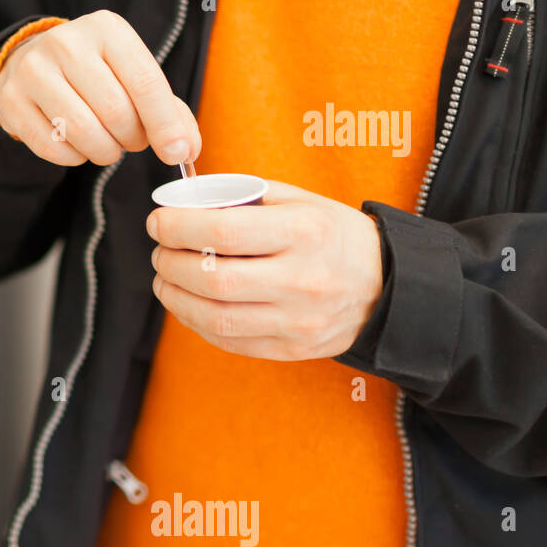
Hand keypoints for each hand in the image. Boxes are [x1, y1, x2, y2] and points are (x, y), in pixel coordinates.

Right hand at [0, 9, 200, 167]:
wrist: (31, 63)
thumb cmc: (94, 73)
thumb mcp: (132, 75)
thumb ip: (168, 111)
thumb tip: (185, 149)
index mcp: (106, 29)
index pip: (145, 83)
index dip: (165, 124)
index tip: (177, 153)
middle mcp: (67, 43)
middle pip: (116, 113)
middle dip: (133, 139)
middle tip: (131, 140)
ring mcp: (33, 71)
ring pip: (84, 133)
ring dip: (104, 152)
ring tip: (107, 144)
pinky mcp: (12, 101)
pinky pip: (55, 148)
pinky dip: (74, 157)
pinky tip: (76, 143)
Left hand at [145, 182, 383, 360]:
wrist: (388, 285)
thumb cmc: (333, 235)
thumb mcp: (301, 201)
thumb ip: (244, 198)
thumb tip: (185, 202)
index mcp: (304, 232)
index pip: (224, 232)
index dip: (178, 228)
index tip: (158, 222)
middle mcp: (302, 279)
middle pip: (213, 278)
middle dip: (170, 263)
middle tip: (160, 251)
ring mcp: (298, 320)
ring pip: (215, 317)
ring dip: (175, 297)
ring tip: (165, 279)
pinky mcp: (292, 349)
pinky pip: (229, 340)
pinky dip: (196, 321)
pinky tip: (188, 303)